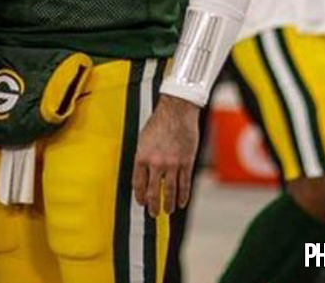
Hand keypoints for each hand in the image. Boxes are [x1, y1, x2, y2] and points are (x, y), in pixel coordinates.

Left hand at [132, 95, 199, 212]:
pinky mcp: (186, 162)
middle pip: (153, 191)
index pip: (138, 183)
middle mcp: (156, 163)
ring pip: (169, 191)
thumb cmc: (159, 122)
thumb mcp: (143, 139)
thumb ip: (144, 157)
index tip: (141, 202)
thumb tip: (144, 173)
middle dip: (152, 205)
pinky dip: (183, 195)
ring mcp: (172, 164)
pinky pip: (184, 184)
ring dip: (168, 204)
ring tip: (167, 211)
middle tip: (153, 213)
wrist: (177, 110)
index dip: (140, 196)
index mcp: (142, 156)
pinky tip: (182, 202)